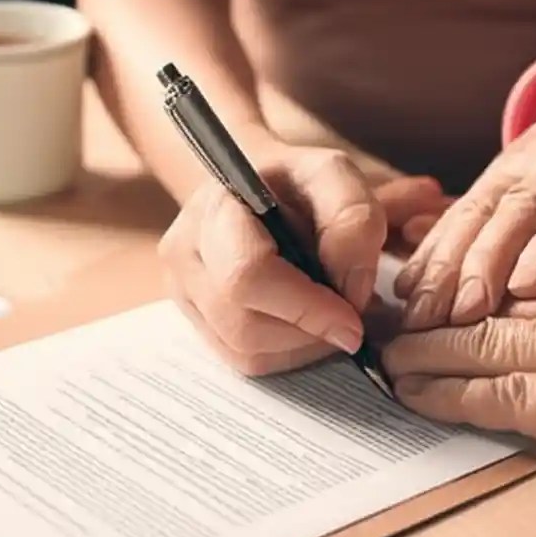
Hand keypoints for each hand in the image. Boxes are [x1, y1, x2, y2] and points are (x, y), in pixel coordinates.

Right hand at [159, 144, 449, 375]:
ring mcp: (182, 291)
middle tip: (345, 314)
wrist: (254, 189)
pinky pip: (242, 360)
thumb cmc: (296, 183)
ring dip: (300, 346)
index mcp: (215, 208)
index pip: (247, 276)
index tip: (352, 321)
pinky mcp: (192, 320)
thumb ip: (353, 219)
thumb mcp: (335, 176)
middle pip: (244, 327)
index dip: (305, 308)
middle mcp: (185, 253)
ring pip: (244, 353)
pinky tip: (302, 322)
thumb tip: (349, 290)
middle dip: (308, 331)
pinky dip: (285, 352)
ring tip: (324, 313)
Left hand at [384, 241, 535, 519]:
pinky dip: (450, 395)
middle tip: (381, 321)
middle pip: (494, 306)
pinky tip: (413, 395)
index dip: (476, 287)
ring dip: (423, 354)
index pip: (531, 277)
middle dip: (432, 315)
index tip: (437, 294)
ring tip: (379, 358)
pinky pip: (503, 396)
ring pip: (483, 346)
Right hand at [395, 80, 535, 330]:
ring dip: (446, 263)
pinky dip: (428, 250)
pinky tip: (404, 289)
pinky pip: (456, 210)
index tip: (529, 285)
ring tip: (419, 314)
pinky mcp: (494, 172)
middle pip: (525, 212)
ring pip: (482, 212)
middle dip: (486, 262)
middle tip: (458, 315)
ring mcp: (526, 164)